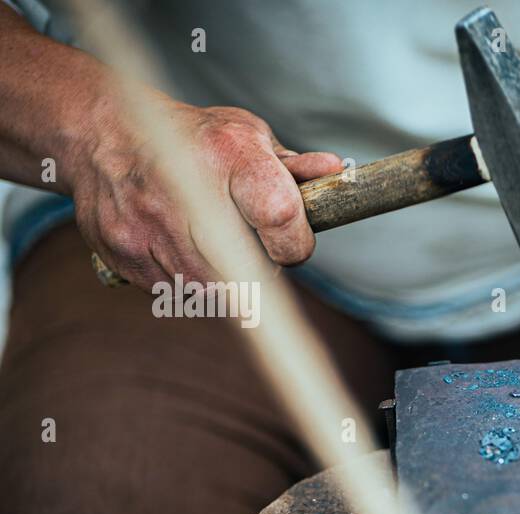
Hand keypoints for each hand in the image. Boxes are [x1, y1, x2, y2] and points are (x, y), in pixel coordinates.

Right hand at [65, 92, 342, 287]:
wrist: (101, 132)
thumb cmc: (190, 138)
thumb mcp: (245, 136)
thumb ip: (292, 168)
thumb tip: (336, 173)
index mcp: (227, 156)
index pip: (280, 214)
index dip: (294, 242)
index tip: (291, 244)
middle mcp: (184, 192)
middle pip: (248, 272)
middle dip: (261, 271)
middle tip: (254, 250)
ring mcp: (148, 227)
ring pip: (213, 292)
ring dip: (226, 281)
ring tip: (215, 244)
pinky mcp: (125, 255)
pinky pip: (176, 293)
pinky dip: (188, 281)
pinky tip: (180, 246)